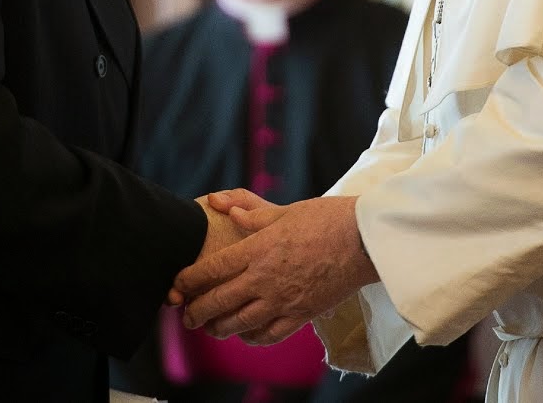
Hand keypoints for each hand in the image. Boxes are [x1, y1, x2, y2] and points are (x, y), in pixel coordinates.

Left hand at [173, 196, 378, 345]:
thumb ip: (252, 214)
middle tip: (186, 314)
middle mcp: (264, 279)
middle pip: (219, 302)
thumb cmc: (326, 219)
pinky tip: (247, 334)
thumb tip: (223, 205)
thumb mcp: (284, 211)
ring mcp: (283, 300)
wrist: (365, 240)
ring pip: (240, 323)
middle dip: (196, 311)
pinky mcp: (302, 315)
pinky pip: (270, 335)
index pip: (212, 270)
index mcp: (257, 250)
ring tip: (210, 328)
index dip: (189, 280)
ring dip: (219, 328)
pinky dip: (253, 337)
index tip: (177, 285)